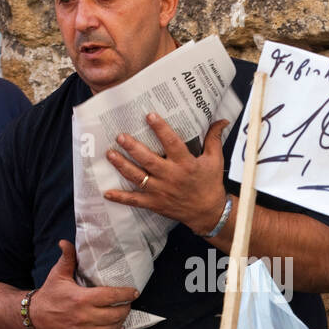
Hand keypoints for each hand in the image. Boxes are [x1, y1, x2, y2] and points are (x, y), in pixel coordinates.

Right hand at [28, 240, 138, 328]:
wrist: (36, 317)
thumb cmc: (50, 293)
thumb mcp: (58, 274)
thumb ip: (67, 258)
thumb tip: (66, 242)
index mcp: (80, 299)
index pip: (110, 297)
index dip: (126, 294)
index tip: (134, 292)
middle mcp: (83, 317)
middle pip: (115, 315)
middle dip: (125, 308)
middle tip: (128, 303)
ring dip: (121, 321)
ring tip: (122, 313)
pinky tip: (115, 327)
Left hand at [103, 114, 229, 236]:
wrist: (208, 213)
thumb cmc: (210, 184)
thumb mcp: (215, 160)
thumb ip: (214, 139)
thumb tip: (221, 120)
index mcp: (186, 164)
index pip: (172, 143)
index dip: (161, 129)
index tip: (149, 116)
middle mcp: (171, 176)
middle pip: (148, 160)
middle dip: (133, 148)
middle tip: (120, 136)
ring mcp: (161, 191)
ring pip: (138, 177)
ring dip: (123, 166)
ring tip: (110, 154)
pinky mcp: (154, 203)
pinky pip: (135, 201)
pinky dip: (121, 198)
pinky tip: (107, 193)